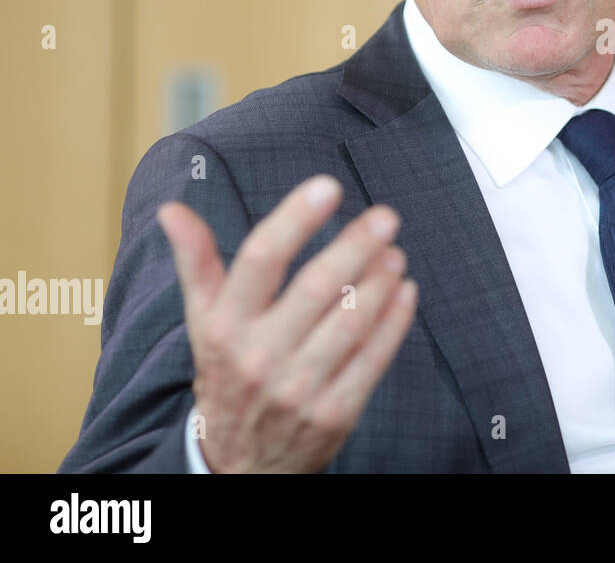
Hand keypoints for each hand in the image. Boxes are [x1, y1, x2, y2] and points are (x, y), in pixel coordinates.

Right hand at [157, 175, 417, 472]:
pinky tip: (405, 291)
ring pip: (351, 322)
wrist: (238, 464)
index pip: (259, 260)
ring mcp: (299, 387)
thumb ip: (196, 262)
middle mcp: (260, 355)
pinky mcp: (335, 412)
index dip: (294, 219)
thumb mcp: (204, 322)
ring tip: (395, 252)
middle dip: (355, 246)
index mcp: (227, 326)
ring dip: (380, 282)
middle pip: (316, 287)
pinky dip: (395, 322)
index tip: (327, 186)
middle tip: (385, 216)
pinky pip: (373, 359)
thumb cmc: (228, 373)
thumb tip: (172, 209)